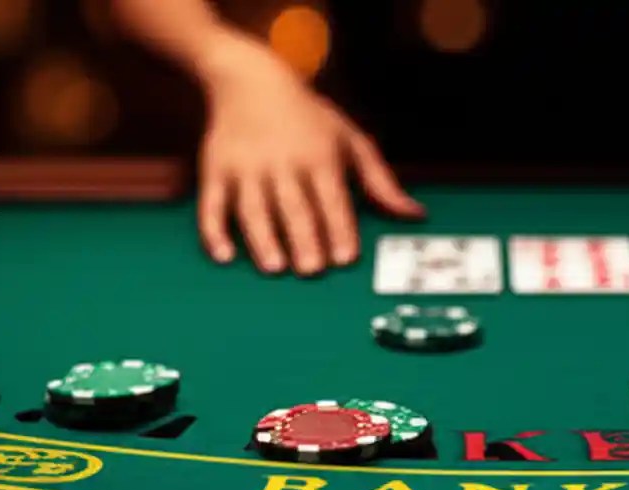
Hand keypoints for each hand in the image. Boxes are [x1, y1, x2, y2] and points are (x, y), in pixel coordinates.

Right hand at [197, 33, 422, 274]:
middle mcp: (282, 163)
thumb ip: (381, 181)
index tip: (346, 257)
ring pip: (254, 208)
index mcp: (319, 156)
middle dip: (304, 238)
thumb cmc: (309, 118)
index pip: (332, 198)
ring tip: (275, 267)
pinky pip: (212, 204)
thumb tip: (416, 213)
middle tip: (312, 270)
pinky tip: (224, 256)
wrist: (251, 80)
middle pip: (294, 206)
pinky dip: (214, 231)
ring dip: (263, 238)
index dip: (340, 227)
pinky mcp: (216, 171)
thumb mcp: (350, 140)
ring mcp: (246, 168)